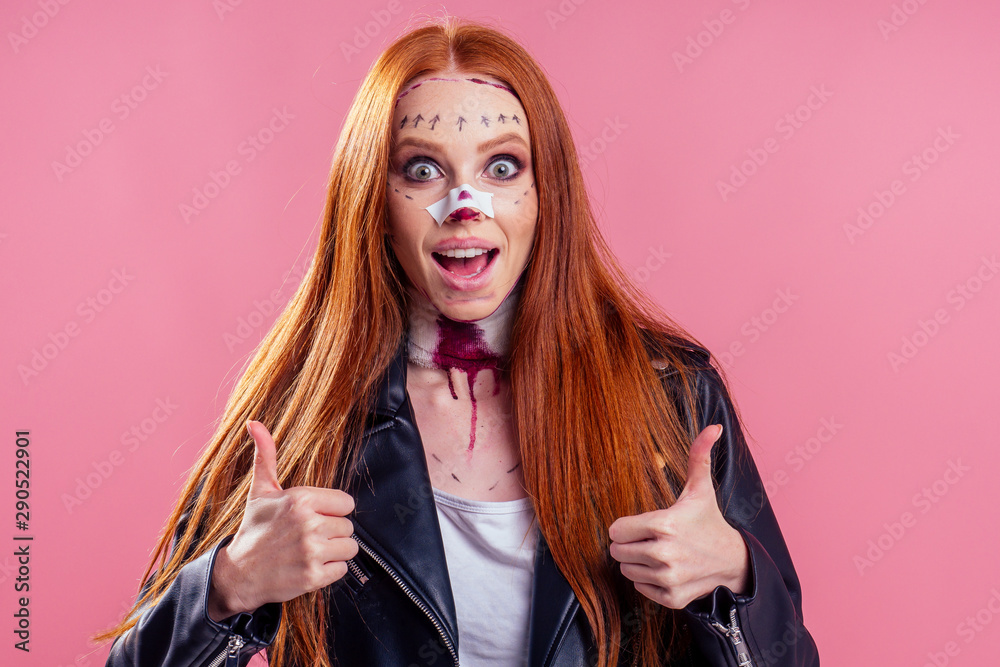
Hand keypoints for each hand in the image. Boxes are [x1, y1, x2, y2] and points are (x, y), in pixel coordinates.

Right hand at [207, 420, 358, 620]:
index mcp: (302, 499)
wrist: (238, 574)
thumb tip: (254, 423)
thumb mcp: (261, 491)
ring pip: (350, 548)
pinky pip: (342, 569)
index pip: (346, 503)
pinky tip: (309, 567)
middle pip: (348, 526)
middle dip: (332, 532)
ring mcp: (312, 551)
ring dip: (334, 552)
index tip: (315, 517)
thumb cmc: (254, 530)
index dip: (333, 511)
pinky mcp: (313, 576)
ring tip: (310, 552)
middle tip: (308, 537)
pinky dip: (330, 571)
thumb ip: (266, 456)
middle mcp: (309, 523)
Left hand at [608, 424, 749, 609]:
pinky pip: (639, 588)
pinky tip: (664, 569)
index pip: (616, 530)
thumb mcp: (700, 488)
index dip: (624, 526)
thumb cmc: (708, 521)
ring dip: (636, 562)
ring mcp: (668, 578)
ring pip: (626, 570)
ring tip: (657, 552)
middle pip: (617, 551)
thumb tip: (712, 427)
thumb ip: (698, 456)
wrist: (733, 561)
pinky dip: (647, 580)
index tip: (639, 524)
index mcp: (664, 525)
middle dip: (628, 544)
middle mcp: (665, 553)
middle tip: (648, 539)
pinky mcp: (671, 597)